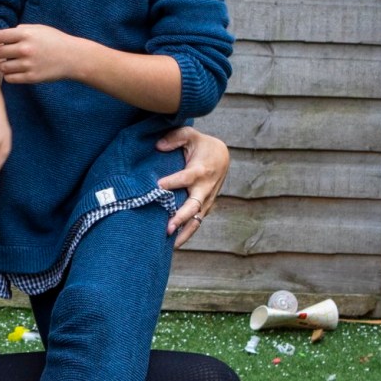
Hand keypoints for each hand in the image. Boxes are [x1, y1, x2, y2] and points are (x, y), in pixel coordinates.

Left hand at [0, 24, 91, 84]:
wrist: (73, 57)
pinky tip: (13, 71)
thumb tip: (2, 35)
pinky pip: (10, 78)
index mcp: (25, 34)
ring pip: (2, 67)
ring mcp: (28, 64)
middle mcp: (25, 49)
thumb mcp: (39, 29)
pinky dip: (9, 75)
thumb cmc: (55, 41)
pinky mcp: (31, 77)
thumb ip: (20, 30)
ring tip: (7, 63)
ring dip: (2, 65)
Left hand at [158, 126, 227, 247]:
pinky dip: (187, 233)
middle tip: (168, 227)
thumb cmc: (201, 145)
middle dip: (181, 217)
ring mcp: (206, 200)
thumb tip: (158, 146)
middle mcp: (205, 188)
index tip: (157, 187)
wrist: (222, 156)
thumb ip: (175, 138)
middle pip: (193, 206)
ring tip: (170, 245)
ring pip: (196, 220)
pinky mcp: (205, 207)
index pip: (185, 178)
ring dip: (184, 233)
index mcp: (200, 170)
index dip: (172, 183)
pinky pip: (196, 222)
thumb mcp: (190, 135)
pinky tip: (173, 243)